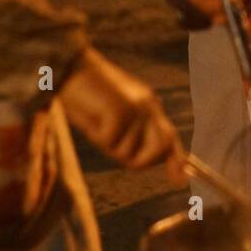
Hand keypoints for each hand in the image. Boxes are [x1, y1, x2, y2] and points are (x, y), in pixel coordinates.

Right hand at [60, 47, 186, 185]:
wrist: (70, 68)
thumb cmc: (85, 94)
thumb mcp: (112, 117)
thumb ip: (131, 134)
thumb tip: (145, 161)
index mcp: (148, 106)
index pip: (169, 137)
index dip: (176, 160)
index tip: (180, 181)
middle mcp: (149, 106)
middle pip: (160, 149)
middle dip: (139, 159)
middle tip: (112, 143)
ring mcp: (137, 108)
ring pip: (129, 153)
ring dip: (109, 146)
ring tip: (96, 121)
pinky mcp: (123, 111)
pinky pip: (110, 142)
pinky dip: (96, 135)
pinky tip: (91, 114)